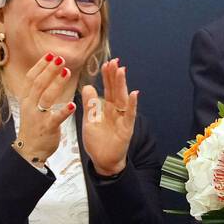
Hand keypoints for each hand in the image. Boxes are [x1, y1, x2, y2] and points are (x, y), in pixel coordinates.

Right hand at [14, 54, 78, 161]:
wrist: (29, 150)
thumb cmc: (34, 126)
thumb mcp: (31, 105)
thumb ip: (37, 91)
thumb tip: (45, 71)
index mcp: (26, 99)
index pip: (31, 78)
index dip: (40, 65)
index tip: (50, 54)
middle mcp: (30, 105)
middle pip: (39, 84)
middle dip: (49, 70)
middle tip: (60, 58)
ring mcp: (38, 117)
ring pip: (47, 97)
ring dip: (57, 84)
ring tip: (67, 72)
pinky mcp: (47, 128)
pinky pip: (56, 118)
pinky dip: (64, 111)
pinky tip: (73, 104)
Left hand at [81, 58, 136, 176]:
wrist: (104, 161)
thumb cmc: (98, 142)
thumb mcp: (89, 121)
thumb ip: (90, 105)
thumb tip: (88, 86)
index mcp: (107, 109)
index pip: (108, 89)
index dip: (108, 77)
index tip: (107, 63)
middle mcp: (117, 111)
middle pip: (116, 91)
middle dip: (115, 76)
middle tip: (115, 61)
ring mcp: (123, 119)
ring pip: (123, 99)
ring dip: (123, 85)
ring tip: (122, 70)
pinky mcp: (126, 129)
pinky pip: (130, 115)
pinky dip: (133, 105)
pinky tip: (135, 94)